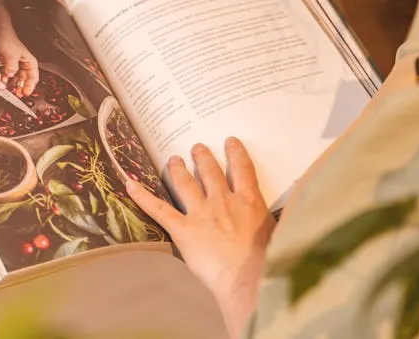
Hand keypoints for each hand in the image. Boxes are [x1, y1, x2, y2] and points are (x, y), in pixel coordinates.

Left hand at [0, 34, 38, 95]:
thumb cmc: (8, 39)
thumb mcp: (11, 54)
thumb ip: (12, 67)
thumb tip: (10, 76)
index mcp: (29, 61)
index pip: (33, 77)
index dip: (31, 86)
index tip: (26, 93)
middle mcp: (24, 63)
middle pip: (26, 79)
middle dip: (22, 87)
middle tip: (19, 95)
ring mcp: (15, 64)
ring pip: (17, 78)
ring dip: (15, 85)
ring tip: (12, 91)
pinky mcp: (7, 63)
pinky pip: (9, 75)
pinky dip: (7, 79)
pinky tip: (3, 82)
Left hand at [126, 138, 273, 337]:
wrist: (249, 277)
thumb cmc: (269, 262)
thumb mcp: (280, 234)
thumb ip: (273, 220)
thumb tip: (288, 216)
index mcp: (250, 201)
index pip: (242, 169)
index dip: (235, 153)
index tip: (230, 142)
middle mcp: (224, 201)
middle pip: (210, 172)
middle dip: (202, 158)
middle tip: (197, 148)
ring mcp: (202, 213)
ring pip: (186, 183)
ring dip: (178, 169)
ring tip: (173, 159)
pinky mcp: (183, 230)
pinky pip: (160, 209)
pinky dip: (143, 196)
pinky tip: (130, 184)